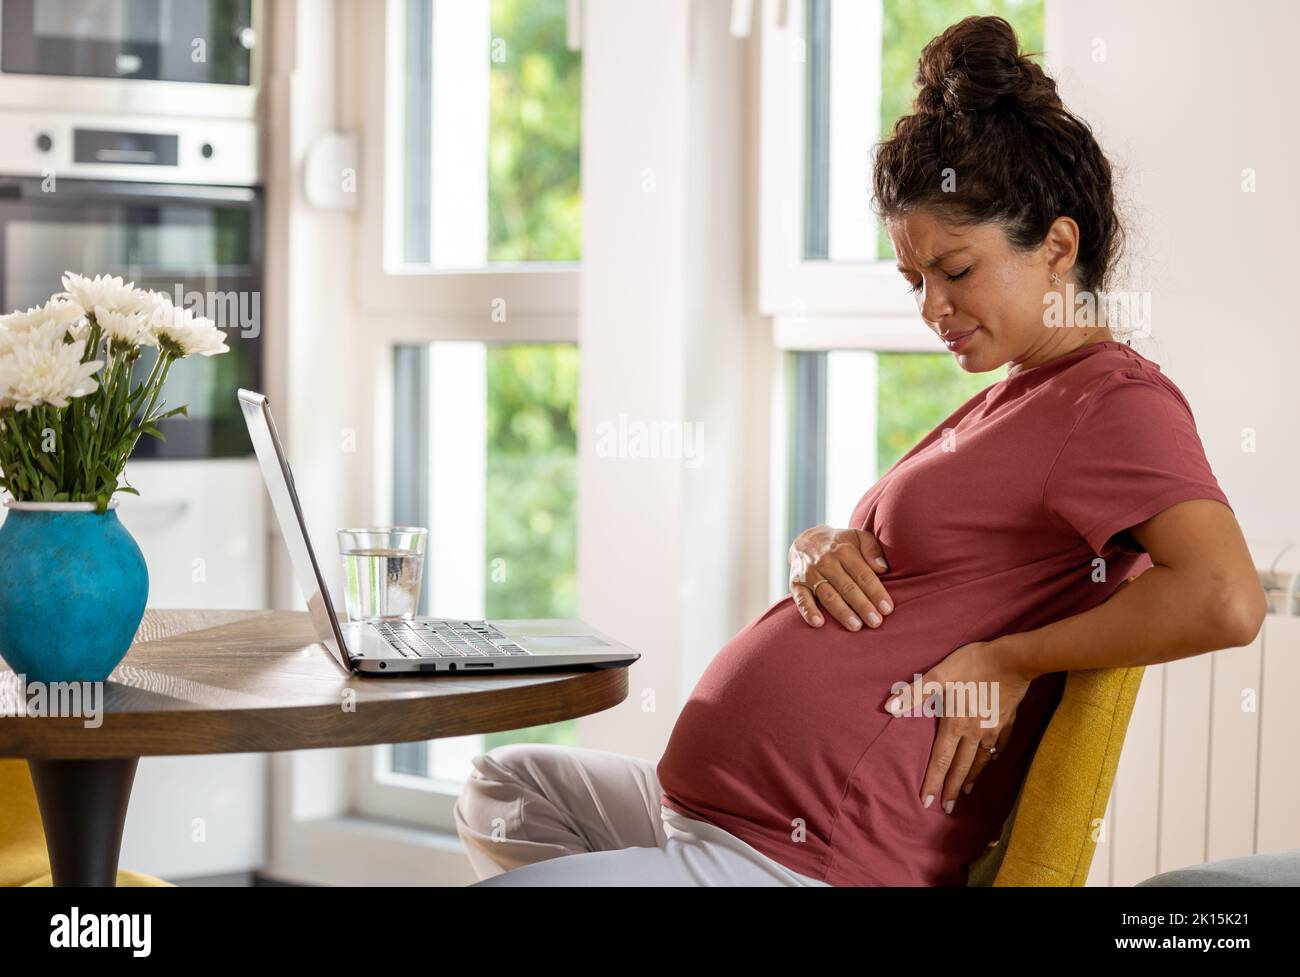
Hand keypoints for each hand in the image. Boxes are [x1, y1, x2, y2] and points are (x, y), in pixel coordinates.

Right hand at [788, 525, 892, 630]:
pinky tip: (819, 624)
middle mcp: (826, 562)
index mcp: (844, 551)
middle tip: (876, 622)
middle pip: (847, 587)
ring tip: (856, 626)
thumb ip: (872, 549)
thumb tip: (883, 567)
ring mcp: (810, 574)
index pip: (863, 575)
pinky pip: (802, 599)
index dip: (876, 592)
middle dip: (863, 606)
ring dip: (842, 612)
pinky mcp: (796, 584)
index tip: (887, 608)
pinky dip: (809, 611)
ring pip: (828, 596)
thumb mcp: (858, 537)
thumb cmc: (840, 544)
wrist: (805, 541)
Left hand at [881, 639, 1032, 812]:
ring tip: (968, 790)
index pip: (941, 760)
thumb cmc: (972, 665)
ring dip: (973, 776)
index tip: (927, 801)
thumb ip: (914, 693)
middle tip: (948, 807)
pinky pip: (1000, 744)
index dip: (932, 781)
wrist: (1012, 660)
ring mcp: (993, 729)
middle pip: (962, 766)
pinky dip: (995, 755)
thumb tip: (888, 707)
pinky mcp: (1007, 721)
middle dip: (952, 788)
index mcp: (955, 724)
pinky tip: (994, 759)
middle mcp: (974, 733)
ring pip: (982, 759)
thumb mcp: (938, 675)